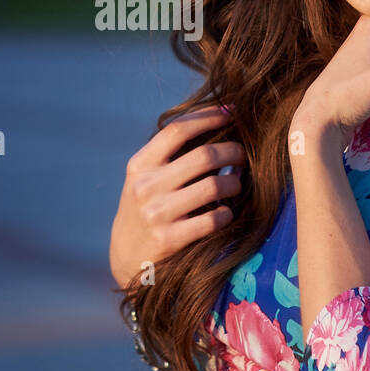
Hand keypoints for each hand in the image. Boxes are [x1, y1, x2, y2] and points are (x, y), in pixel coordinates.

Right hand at [109, 105, 246, 286]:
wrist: (125, 257)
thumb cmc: (145, 208)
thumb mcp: (145, 178)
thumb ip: (170, 155)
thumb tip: (216, 119)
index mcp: (139, 165)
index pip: (177, 130)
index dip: (208, 117)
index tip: (230, 112)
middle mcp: (146, 186)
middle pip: (204, 156)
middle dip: (233, 151)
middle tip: (244, 154)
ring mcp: (157, 213)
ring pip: (214, 186)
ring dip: (234, 183)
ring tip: (236, 184)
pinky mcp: (170, 239)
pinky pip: (214, 219)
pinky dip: (227, 213)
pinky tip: (225, 212)